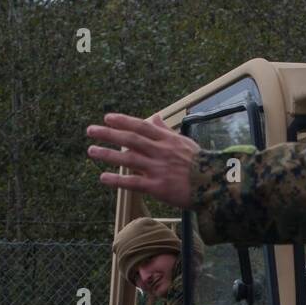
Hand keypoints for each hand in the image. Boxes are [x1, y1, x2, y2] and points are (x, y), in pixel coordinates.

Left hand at [86, 113, 200, 208]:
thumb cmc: (201, 164)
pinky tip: (103, 177)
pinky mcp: (158, 187)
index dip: (123, 121)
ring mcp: (158, 169)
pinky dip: (117, 180)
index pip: (141, 126)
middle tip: (90, 130)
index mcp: (168, 140)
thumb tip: (154, 117)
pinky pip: (133, 182)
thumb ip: (165, 131)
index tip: (107, 118)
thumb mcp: (184, 142)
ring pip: (128, 159)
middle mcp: (161, 152)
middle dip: (108, 134)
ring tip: (91, 151)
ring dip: (108, 154)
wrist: (215, 185)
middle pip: (130, 139)